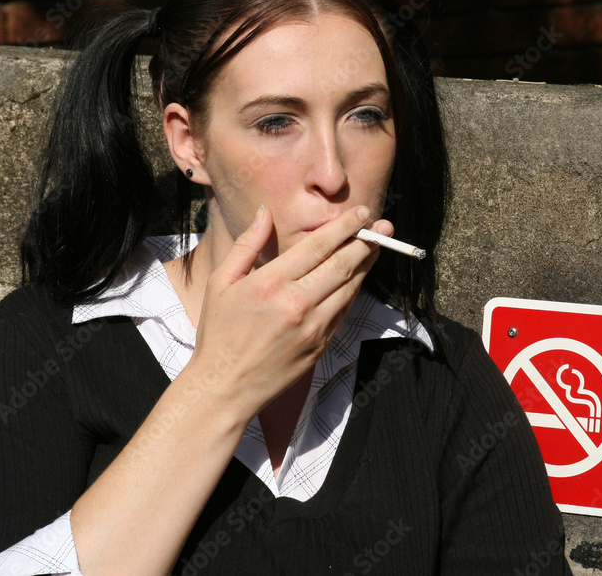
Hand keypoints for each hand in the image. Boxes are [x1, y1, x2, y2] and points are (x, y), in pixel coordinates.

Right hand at [186, 205, 391, 418]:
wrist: (225, 387)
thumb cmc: (218, 333)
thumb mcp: (220, 283)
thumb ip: (247, 244)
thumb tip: (265, 212)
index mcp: (270, 283)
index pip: (317, 246)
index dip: (343, 227)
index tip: (360, 213)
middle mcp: (296, 304)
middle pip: (342, 264)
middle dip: (366, 241)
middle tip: (383, 226)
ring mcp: (312, 327)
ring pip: (349, 288)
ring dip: (366, 265)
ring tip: (377, 246)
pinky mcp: (321, 345)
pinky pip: (343, 311)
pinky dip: (354, 291)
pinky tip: (358, 277)